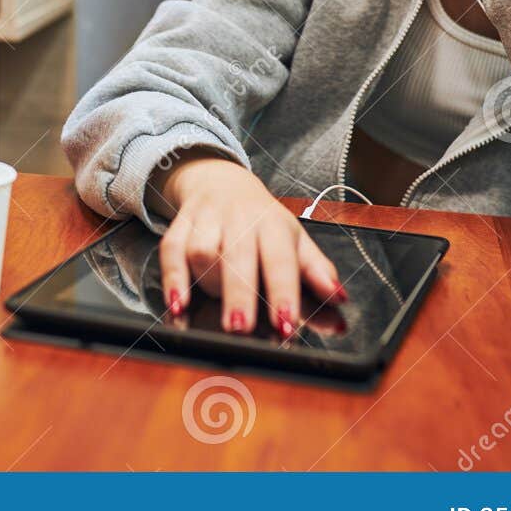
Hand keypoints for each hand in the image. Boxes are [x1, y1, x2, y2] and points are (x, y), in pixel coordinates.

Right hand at [150, 151, 345, 334]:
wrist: (221, 182)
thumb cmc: (263, 222)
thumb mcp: (295, 241)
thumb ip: (317, 274)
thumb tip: (340, 300)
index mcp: (275, 224)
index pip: (281, 258)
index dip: (283, 292)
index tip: (286, 324)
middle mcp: (240, 218)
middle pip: (237, 255)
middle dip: (239, 294)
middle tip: (241, 328)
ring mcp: (208, 219)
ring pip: (201, 251)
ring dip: (210, 284)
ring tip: (221, 311)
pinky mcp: (180, 224)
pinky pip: (170, 250)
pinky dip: (173, 279)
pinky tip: (179, 305)